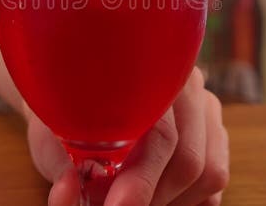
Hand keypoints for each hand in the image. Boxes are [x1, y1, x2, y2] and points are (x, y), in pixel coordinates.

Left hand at [27, 67, 229, 205]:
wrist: (75, 96)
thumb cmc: (63, 114)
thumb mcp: (49, 137)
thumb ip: (59, 166)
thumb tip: (69, 192)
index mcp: (147, 72)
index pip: (161, 134)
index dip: (140, 182)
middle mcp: (186, 84)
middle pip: (189, 159)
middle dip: (150, 197)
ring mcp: (206, 108)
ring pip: (209, 172)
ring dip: (169, 200)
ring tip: (129, 198)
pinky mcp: (215, 134)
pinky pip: (215, 181)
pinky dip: (185, 199)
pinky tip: (153, 193)